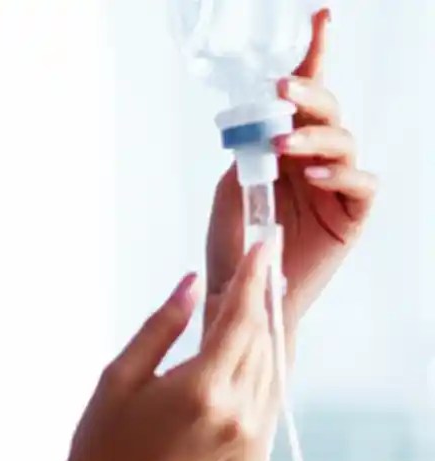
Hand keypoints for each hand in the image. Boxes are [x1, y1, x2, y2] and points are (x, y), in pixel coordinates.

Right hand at [56, 241, 279, 460]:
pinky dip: (262, 351)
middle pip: (261, 335)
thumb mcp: (120, 375)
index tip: (262, 241)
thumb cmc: (101, 441)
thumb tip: (192, 283)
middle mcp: (234, 409)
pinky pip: (264, 382)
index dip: (253, 275)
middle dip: (262, 291)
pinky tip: (254, 331)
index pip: (240, 317)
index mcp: (202, 389)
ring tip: (262, 283)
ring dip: (265, 320)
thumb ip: (162, 326)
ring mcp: (244, 428)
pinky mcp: (244, 439)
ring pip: (269, 358)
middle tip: (264, 252)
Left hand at [206, 8, 376, 336]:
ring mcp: (337, 184)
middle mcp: (315, 158)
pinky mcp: (352, 215)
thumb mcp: (233, 186)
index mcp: (286, 145)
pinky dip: (340, 173)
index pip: (304, 96)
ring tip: (284, 144)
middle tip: (281, 89)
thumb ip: (247, 149)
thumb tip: (255, 115)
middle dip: (307, 93)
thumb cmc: (234, 246)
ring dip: (314, 136)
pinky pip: (361, 183)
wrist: (241, 299)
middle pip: (326, 110)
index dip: (316, 54)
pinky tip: (316, 174)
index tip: (320, 17)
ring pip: (343, 140)